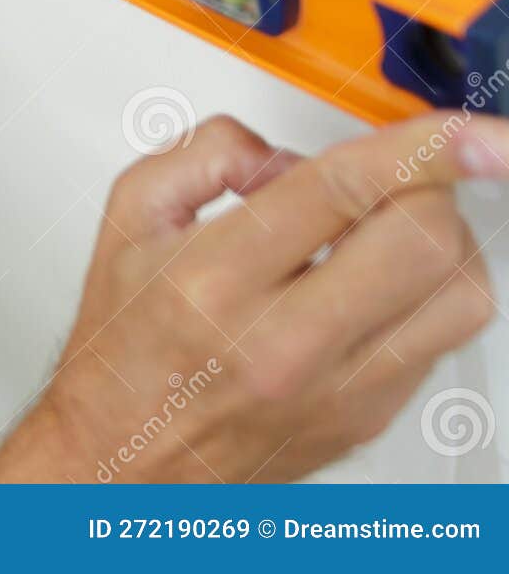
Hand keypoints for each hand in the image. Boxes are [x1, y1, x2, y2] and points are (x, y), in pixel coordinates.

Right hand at [0, 114, 499, 482]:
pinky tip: (370, 286)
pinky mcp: (366, 420)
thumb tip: (279, 150)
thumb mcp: (128, 220)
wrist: (117, 458)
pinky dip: (423, 295)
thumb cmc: (122, 347)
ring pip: (461, 295)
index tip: (477, 132)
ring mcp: (336, 389)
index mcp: (216, 279)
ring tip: (388, 232)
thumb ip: (200, 154)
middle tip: (391, 178)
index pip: (346, 189)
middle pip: (426, 239)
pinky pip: (440, 341)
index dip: (427, 146)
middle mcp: (284, 341)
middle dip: (424, 187)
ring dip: (443, 243)